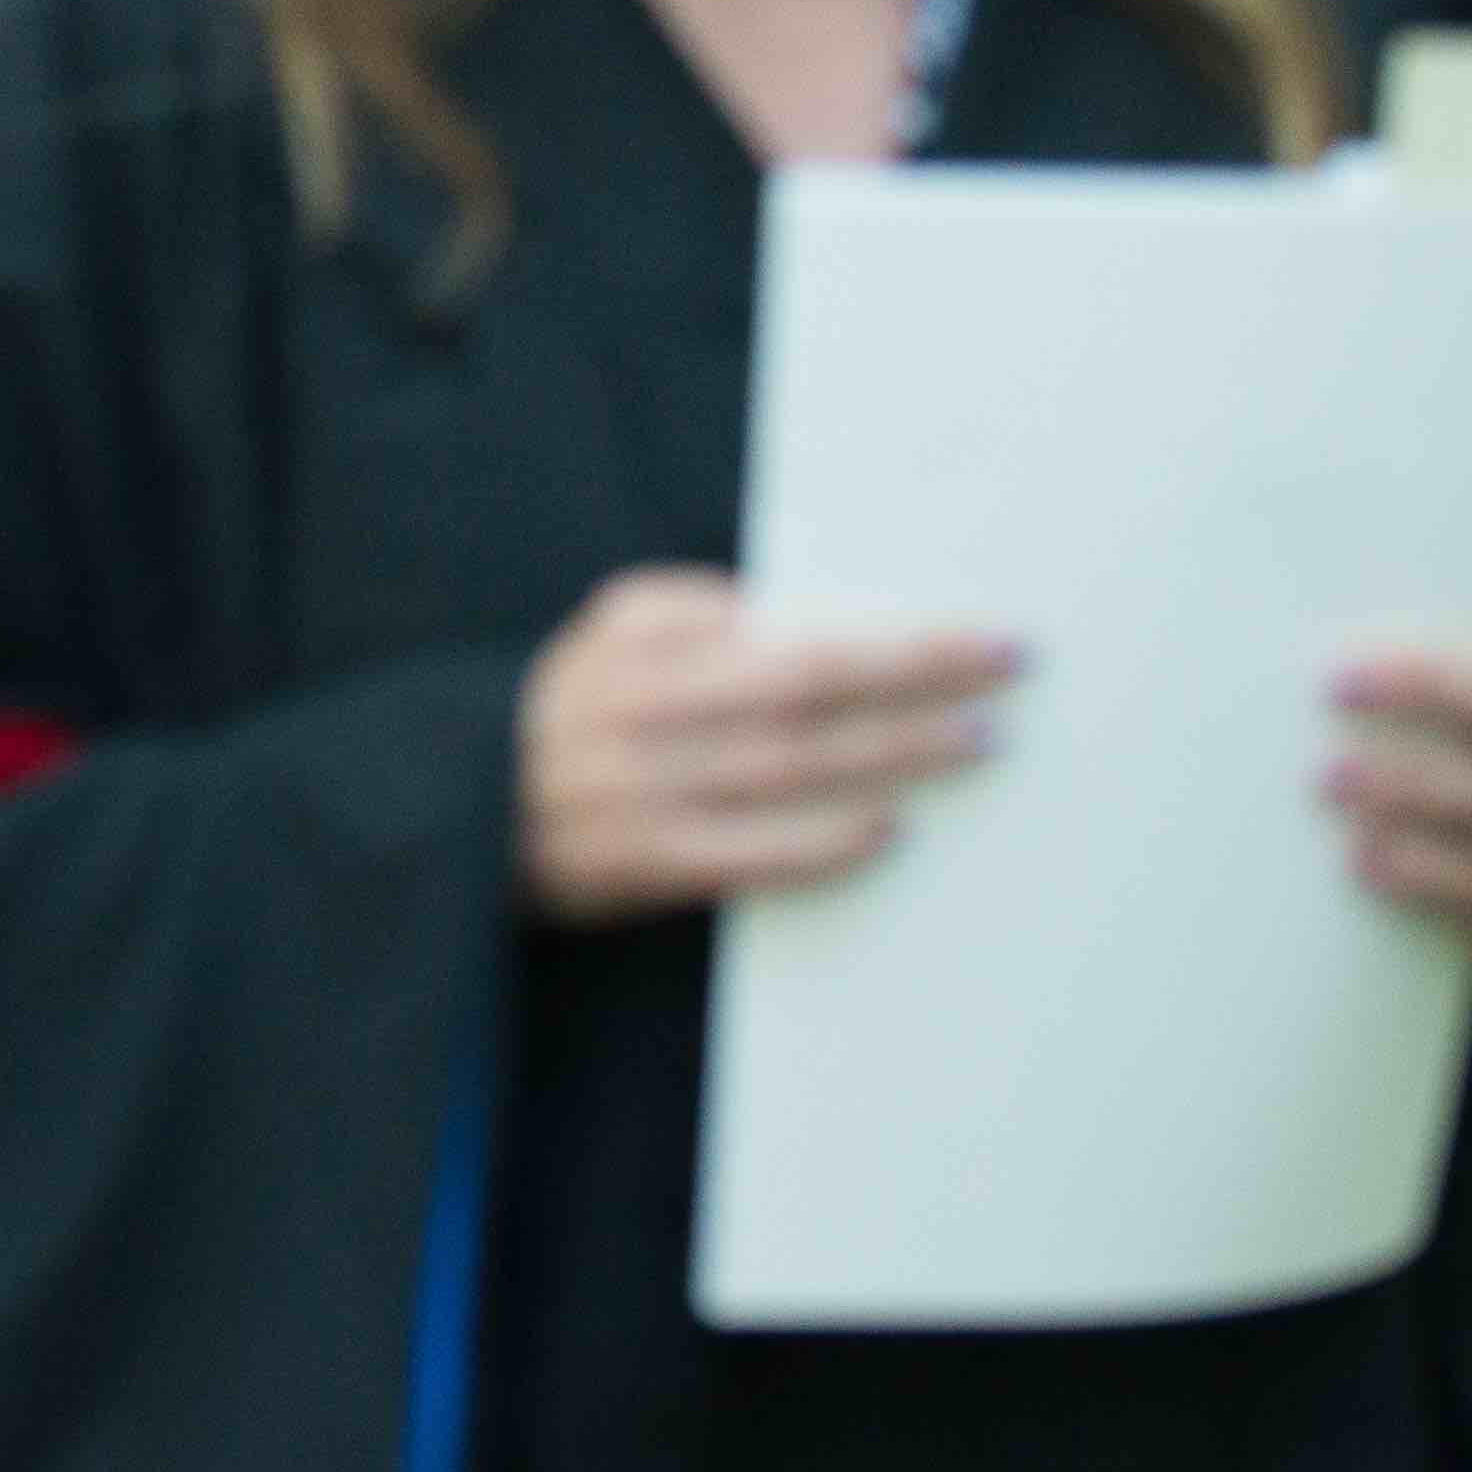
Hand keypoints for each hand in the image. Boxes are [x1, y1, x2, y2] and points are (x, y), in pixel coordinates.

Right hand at [512, 570, 1018, 921]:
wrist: (462, 806)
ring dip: (895, 759)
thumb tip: (775, 610)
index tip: (982, 636)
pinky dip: (824, 844)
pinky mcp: (644, 864)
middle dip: (922, 685)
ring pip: (793, 773)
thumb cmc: (562, 712)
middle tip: (1009, 677)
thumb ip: (689, 607)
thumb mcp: (607, 630)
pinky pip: (751, 854)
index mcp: (647, 648)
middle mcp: (649, 716)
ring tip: (976, 745)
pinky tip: (886, 828)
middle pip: (811, 697)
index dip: (898, 643)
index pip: (800, 640)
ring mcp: (648, 795)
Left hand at [1325, 632, 1471, 958]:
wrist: (1443, 865)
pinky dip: (1438, 879)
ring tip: (1335, 816)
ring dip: (1417, 812)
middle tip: (1320, 773)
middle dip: (1418, 753)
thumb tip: (1257, 630)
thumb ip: (1368, 660)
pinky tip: (1366, 864)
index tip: (1335, 681)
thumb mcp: (1400, 693)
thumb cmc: (1406, 736)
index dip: (1432, 679)